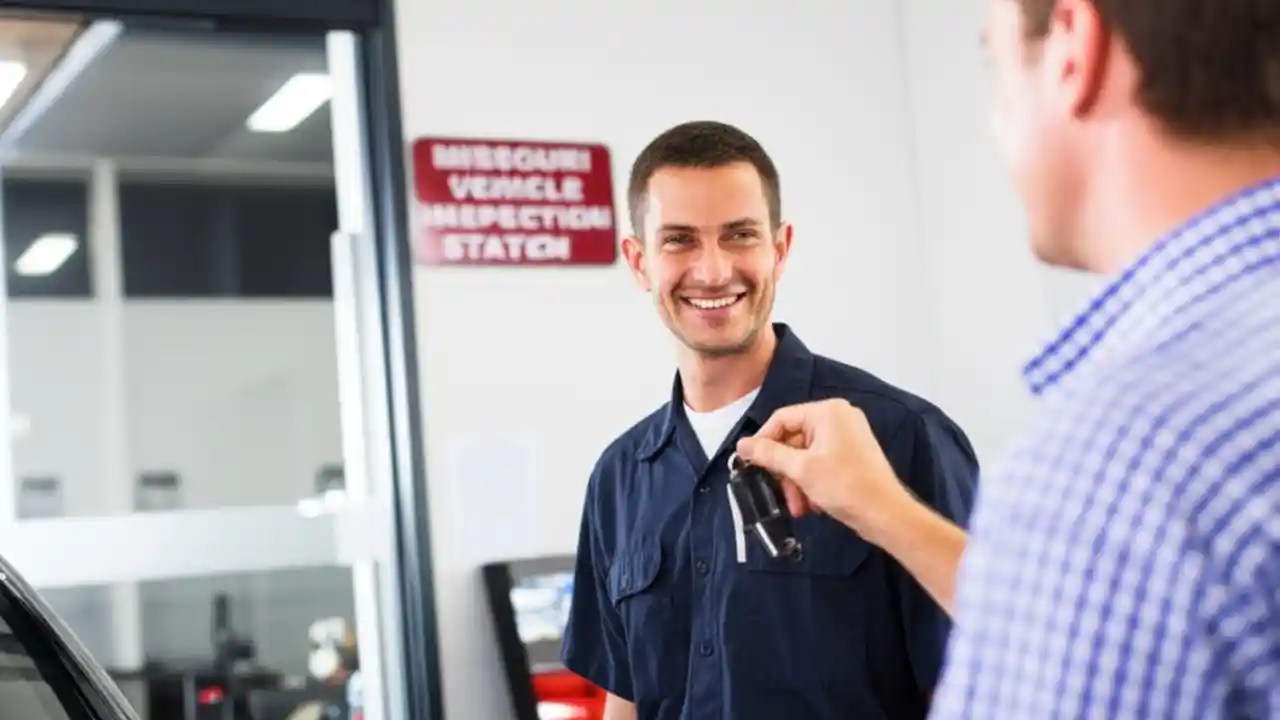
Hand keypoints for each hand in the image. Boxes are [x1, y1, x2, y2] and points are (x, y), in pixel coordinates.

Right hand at [735, 398, 911, 540]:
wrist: (886, 514)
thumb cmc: (845, 485)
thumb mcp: (801, 469)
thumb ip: (769, 454)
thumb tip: (742, 444)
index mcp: (827, 412)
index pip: (782, 419)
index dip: (763, 442)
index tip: (749, 464)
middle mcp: (838, 418)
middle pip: (794, 440)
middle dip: (784, 471)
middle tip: (779, 494)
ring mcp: (847, 437)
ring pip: (805, 456)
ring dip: (796, 483)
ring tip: (798, 508)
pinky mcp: (851, 456)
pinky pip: (820, 464)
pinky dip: (812, 483)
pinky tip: (812, 505)